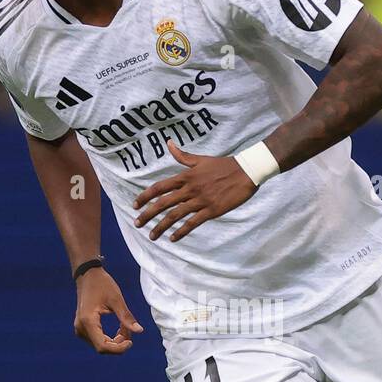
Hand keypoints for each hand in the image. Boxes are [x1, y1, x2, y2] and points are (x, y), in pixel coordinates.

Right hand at [74, 268, 143, 353]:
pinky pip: (98, 339)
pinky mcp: (83, 328)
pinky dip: (110, 337)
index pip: (103, 346)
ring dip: (116, 341)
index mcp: (88, 321)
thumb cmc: (101, 284)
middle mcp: (81, 328)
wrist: (87, 275)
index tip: (131, 342)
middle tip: (129, 330)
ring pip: (101, 344)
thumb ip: (126, 317)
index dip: (118, 348)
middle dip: (119, 343)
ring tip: (125, 327)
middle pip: (102, 347)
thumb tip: (139, 331)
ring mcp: (80, 328)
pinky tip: (119, 328)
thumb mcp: (116, 299)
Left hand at [133, 140, 258, 242]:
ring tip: (152, 235)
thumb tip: (168, 143)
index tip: (135, 205)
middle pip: (163, 203)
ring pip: (175, 215)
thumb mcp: (201, 159)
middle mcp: (190, 189)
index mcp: (186, 176)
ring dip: (161, 226)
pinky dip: (181, 231)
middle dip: (148, 214)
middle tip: (137, 223)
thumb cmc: (224, 165)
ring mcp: (200, 200)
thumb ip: (182, 155)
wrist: (246, 171)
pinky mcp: (211, 210)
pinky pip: (193, 223)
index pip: (160, 187)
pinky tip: (173, 238)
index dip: (145, 196)